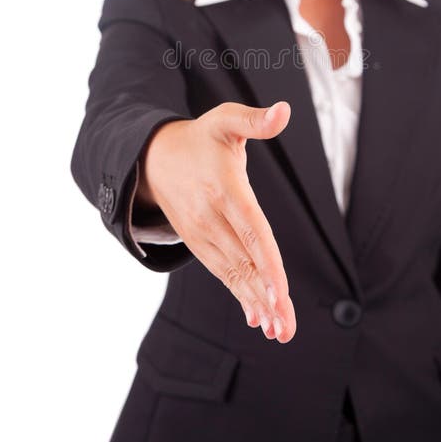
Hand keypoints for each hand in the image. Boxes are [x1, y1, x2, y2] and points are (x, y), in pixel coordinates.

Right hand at [139, 100, 295, 342]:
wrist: (152, 157)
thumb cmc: (199, 138)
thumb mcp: (225, 119)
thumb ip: (255, 120)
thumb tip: (284, 111)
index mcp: (225, 189)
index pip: (252, 231)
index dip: (268, 262)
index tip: (282, 292)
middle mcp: (212, 218)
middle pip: (246, 262)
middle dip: (268, 296)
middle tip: (288, 328)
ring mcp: (203, 234)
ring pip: (235, 274)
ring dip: (257, 304)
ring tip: (280, 331)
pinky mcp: (199, 243)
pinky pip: (223, 273)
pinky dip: (242, 296)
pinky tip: (258, 318)